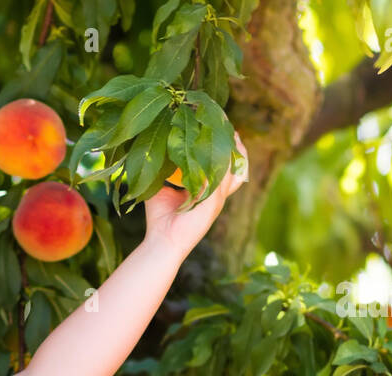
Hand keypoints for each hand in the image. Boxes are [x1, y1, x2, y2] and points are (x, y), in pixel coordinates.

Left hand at [142, 129, 249, 253]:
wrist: (161, 242)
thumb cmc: (160, 219)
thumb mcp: (162, 188)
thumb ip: (164, 172)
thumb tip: (154, 151)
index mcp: (210, 189)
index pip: (226, 162)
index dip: (225, 142)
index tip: (216, 120)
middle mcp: (219, 192)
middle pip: (237, 160)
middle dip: (232, 138)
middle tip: (222, 115)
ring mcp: (218, 198)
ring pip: (233, 165)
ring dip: (228, 143)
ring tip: (221, 122)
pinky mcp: (213, 203)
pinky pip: (221, 176)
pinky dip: (217, 159)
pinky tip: (211, 141)